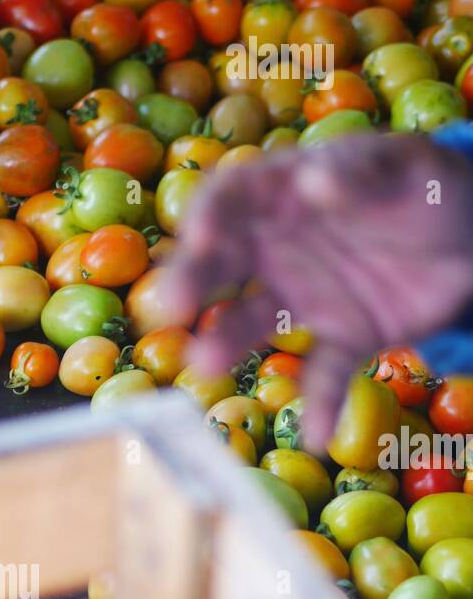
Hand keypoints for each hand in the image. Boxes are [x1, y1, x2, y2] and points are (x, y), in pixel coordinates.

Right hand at [163, 134, 472, 449]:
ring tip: (204, 365)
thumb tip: (312, 181)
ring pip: (253, 321)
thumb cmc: (427, 186)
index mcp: (287, 189)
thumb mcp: (407, 164)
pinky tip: (317, 434)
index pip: (232, 196)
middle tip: (170, 308)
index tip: (199, 237)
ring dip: (226, 344)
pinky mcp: (343, 337)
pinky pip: (323, 372)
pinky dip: (320, 403)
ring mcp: (306, 296)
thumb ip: (361, 170)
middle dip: (191, 283)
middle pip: (221, 263)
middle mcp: (280, 246)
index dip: (209, 214)